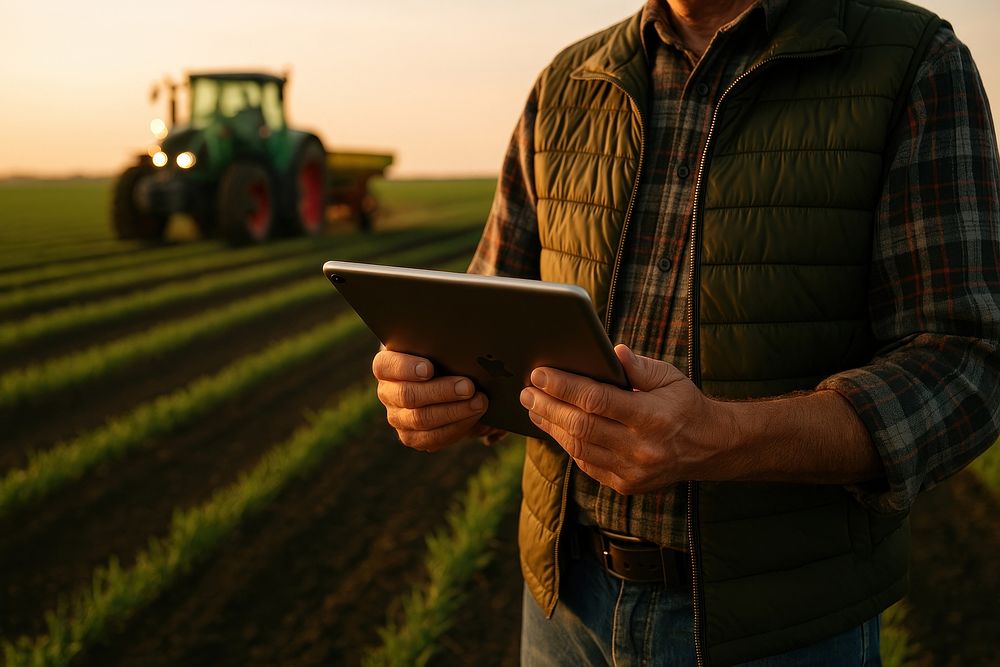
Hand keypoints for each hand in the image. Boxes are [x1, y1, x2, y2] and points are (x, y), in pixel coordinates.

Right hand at [372, 349, 492, 450]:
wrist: (442, 378)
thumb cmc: (438, 355)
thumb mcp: (433, 346)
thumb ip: (438, 345)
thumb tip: (459, 348)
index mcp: (385, 366)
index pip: (386, 366)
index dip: (407, 368)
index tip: (429, 369)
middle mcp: (387, 393)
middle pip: (408, 395)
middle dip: (441, 391)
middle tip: (468, 387)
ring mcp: (397, 417)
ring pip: (421, 419)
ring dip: (454, 412)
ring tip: (479, 402)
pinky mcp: (411, 436)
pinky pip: (431, 438)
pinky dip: (455, 428)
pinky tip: (473, 416)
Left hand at [519, 344, 729, 494]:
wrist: (710, 448)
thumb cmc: (685, 405)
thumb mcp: (669, 378)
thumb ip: (639, 367)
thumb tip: (612, 351)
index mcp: (652, 417)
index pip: (597, 400)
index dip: (564, 386)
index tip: (539, 374)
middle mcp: (641, 449)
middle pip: (581, 426)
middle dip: (548, 406)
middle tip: (527, 391)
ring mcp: (632, 471)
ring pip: (579, 447)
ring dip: (552, 426)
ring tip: (534, 407)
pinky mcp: (625, 485)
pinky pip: (587, 464)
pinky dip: (568, 444)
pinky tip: (555, 427)